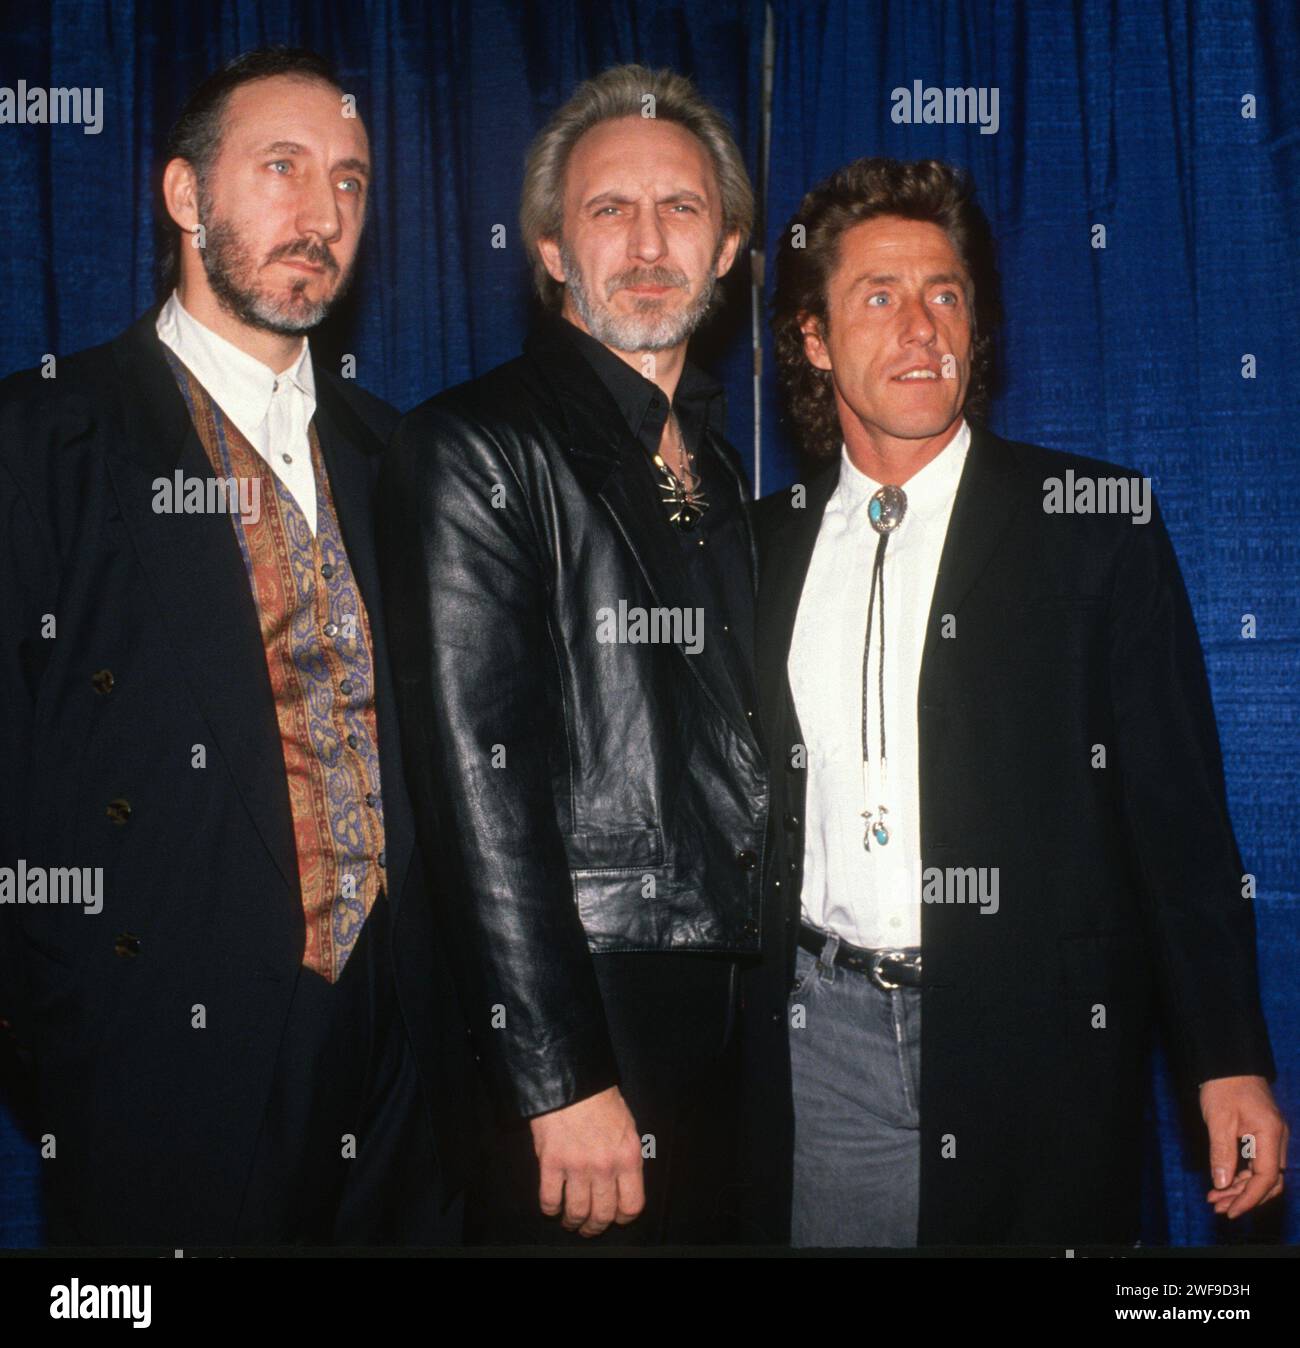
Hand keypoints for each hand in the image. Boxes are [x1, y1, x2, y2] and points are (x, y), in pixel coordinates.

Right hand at [529, 1085, 645, 1236]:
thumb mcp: (626, 1126)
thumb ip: (625, 1156)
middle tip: (588, 1228)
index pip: (632, 1205)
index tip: (615, 1218)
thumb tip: (622, 1182)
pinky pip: (550, 1199)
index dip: (622, 1218)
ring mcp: (577, 1166)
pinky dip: (550, 1209)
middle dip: (595, 1227)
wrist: (571, 1080)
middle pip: (603, 1214)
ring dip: (572, 1222)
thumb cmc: (600, 1099)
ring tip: (569, 1221)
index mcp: (628, 1156)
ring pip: (577, 1212)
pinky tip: (552, 1207)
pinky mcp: (551, 1162)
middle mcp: (605, 1166)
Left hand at [1200, 1075, 1287, 1218]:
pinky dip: (1242, 1175)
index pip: (1266, 1178)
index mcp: (1271, 1134)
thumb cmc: (1224, 1087)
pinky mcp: (1264, 1136)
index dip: (1249, 1198)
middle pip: (1268, 1181)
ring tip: (1215, 1198)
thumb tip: (1222, 1184)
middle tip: (1217, 1206)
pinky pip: (1258, 1163)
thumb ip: (1222, 1152)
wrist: (1228, 1063)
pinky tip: (1224, 1182)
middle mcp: (1278, 1139)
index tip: (1230, 1210)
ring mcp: (1273, 1138)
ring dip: (1241, 1189)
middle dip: (1244, 1197)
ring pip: (1263, 1174)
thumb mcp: (1218, 1119)